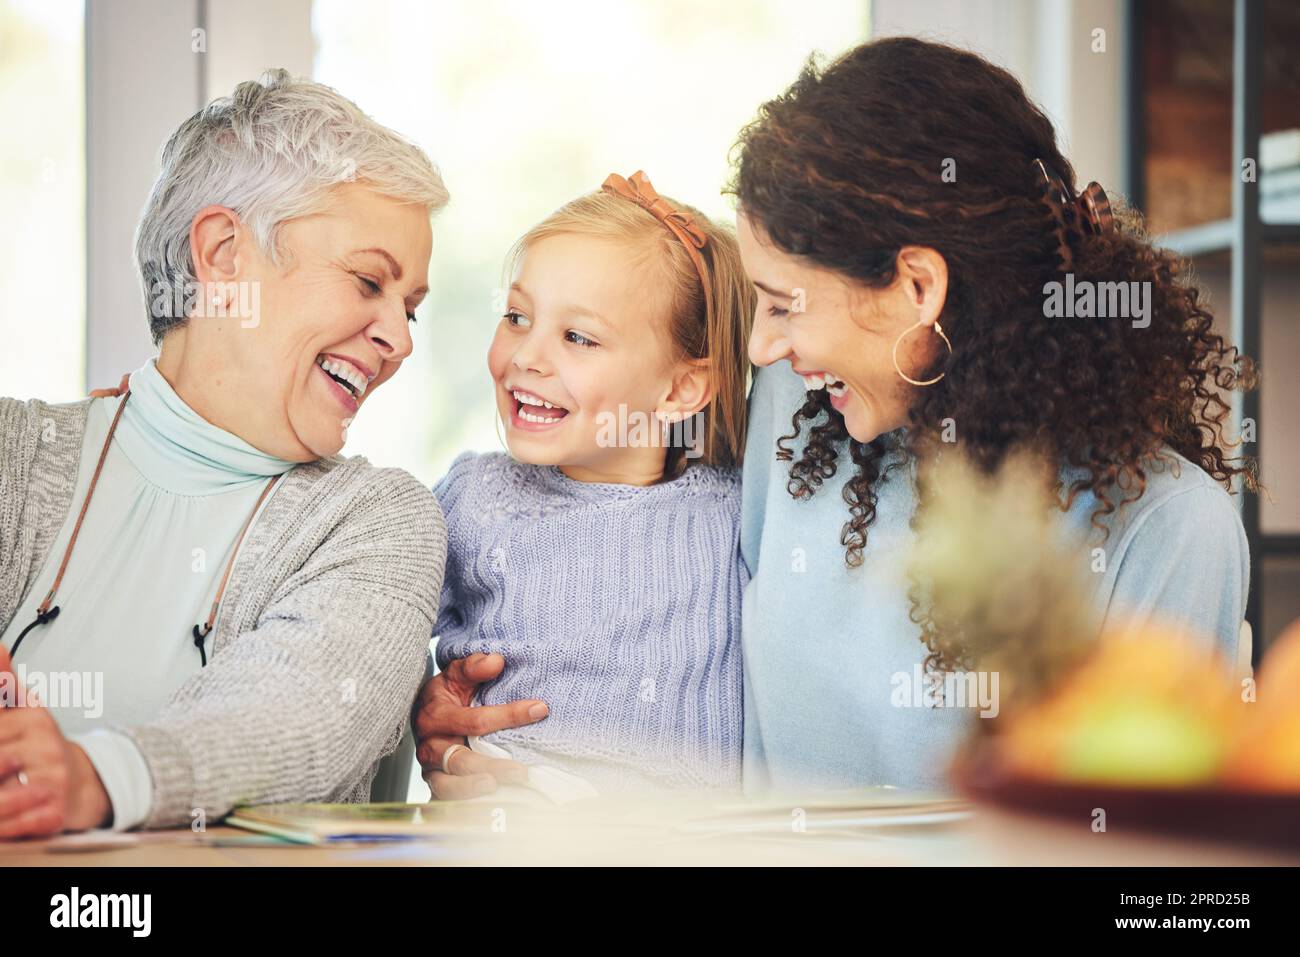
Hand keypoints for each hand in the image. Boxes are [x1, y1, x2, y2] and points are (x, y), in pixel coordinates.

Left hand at [0, 645, 111, 837]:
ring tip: (2, 789)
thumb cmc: (42, 748)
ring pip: (4, 794)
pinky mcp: (57, 810)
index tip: (2, 745)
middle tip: (0, 768)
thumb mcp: (23, 711)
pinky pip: (24, 821)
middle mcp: (46, 748)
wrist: (84, 782)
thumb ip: (4, 684)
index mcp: (33, 721)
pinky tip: (5, 820)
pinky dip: (8, 825)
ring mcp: (54, 779)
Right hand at [413, 653, 546, 799]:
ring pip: (448, 785)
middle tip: (521, 772)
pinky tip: (488, 806)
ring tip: (497, 788)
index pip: (474, 720)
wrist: (423, 716)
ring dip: (473, 789)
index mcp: (435, 715)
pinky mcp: (435, 786)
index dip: (508, 715)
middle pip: (461, 760)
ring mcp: (431, 769)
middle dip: (492, 766)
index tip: (540, 710)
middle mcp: (430, 745)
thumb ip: (474, 666)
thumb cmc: (447, 695)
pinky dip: (465, 805)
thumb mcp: (456, 675)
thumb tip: (497, 660)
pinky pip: (446, 801)